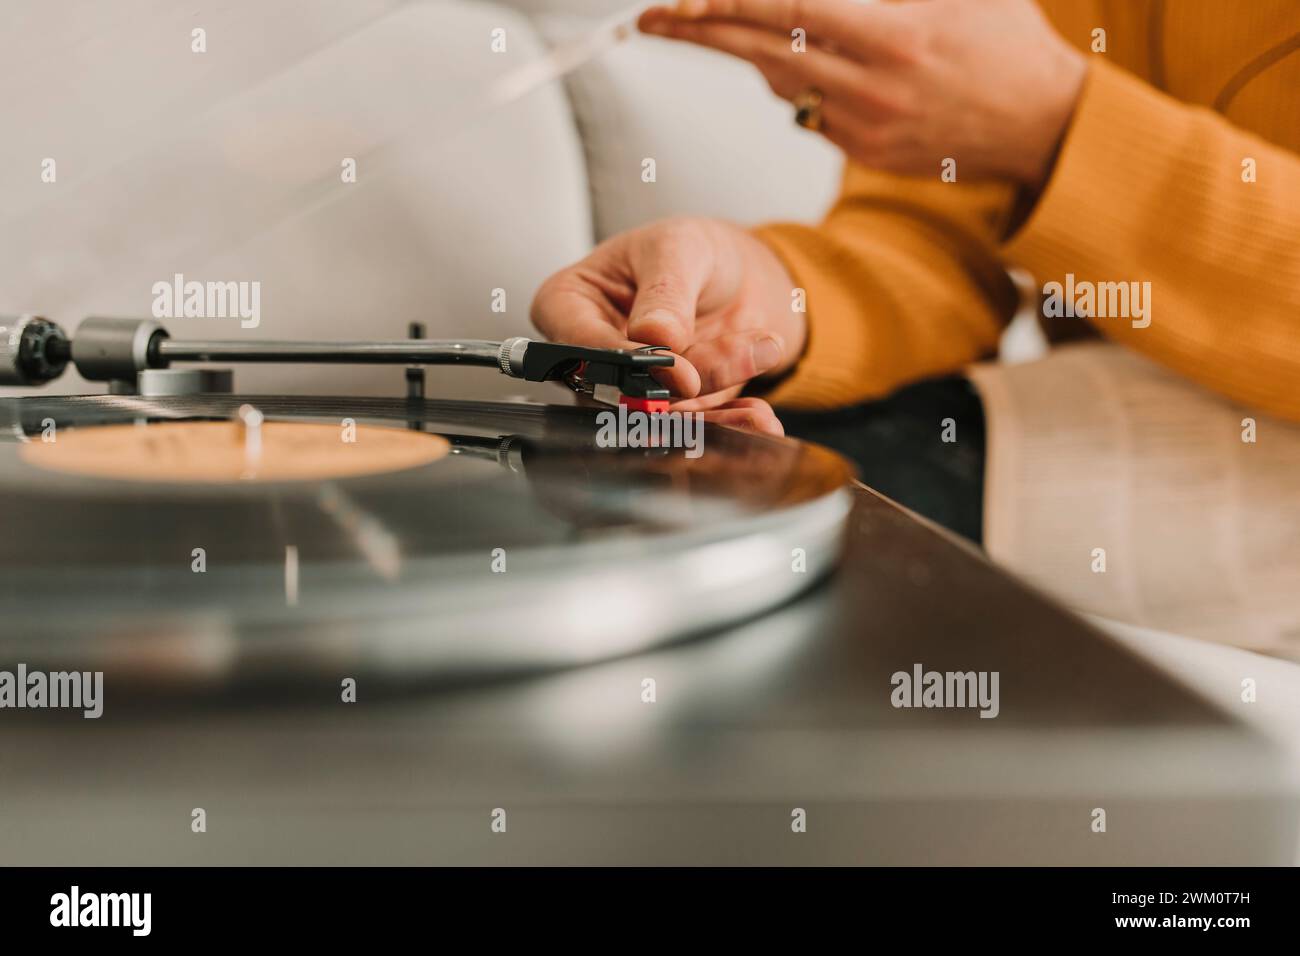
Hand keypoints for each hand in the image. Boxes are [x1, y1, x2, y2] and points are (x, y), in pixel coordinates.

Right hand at [530, 216, 805, 435]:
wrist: (737, 275)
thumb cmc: (689, 250)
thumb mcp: (679, 249)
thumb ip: (665, 292)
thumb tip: (653, 334)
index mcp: (569, 305)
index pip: (580, 345)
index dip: (622, 361)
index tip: (670, 365)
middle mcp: (592, 355)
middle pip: (617, 392)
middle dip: (669, 395)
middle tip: (704, 382)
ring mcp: (630, 388)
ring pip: (662, 416)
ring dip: (711, 412)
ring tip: (753, 397)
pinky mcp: (671, 410)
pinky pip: (696, 426)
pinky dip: (731, 424)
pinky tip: (759, 417)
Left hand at [641, 0, 1086, 187]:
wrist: (1040, 122)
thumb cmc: (1005, 39)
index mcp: (894, 38)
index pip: (787, 16)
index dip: (727, 6)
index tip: (681, 0)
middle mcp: (871, 89)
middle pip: (761, 57)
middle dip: (699, 34)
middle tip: (650, 17)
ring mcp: (864, 129)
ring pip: (781, 85)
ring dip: (749, 52)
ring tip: (723, 24)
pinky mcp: (864, 154)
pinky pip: (808, 111)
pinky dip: (795, 81)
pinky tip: (803, 59)